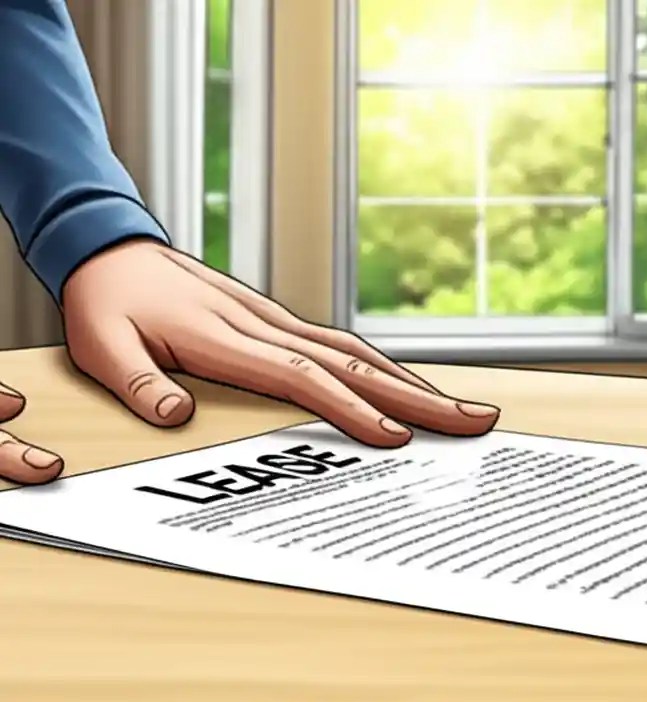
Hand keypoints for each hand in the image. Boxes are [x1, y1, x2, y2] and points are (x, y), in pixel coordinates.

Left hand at [0, 238, 500, 485]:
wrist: (110, 246)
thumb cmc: (107, 304)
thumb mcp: (101, 345)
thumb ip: (137, 383)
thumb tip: (175, 415)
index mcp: (225, 339)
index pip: (302, 377)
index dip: (350, 408)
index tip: (394, 439)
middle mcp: (265, 326)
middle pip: (354, 364)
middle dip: (418, 398)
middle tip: (476, 421)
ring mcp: (278, 322)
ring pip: (359, 353)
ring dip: (414, 385)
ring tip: (465, 412)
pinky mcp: (280, 323)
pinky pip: (345, 347)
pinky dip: (387, 370)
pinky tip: (410, 389)